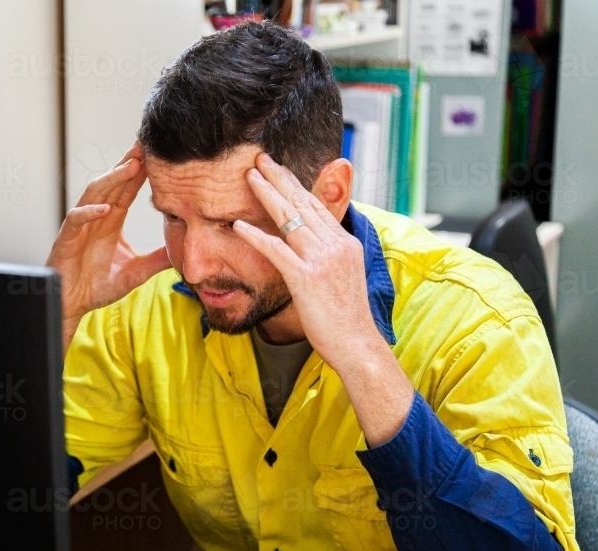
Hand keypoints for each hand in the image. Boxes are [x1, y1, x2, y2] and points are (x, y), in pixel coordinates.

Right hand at [47, 143, 170, 352]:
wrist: (73, 303)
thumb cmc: (97, 286)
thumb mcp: (136, 272)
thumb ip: (157, 260)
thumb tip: (182, 252)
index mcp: (111, 221)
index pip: (128, 190)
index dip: (141, 173)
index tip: (157, 156)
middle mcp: (96, 218)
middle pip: (112, 183)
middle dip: (128, 164)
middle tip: (146, 146)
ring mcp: (81, 226)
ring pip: (95, 193)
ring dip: (112, 179)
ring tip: (131, 166)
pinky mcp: (68, 238)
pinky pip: (77, 219)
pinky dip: (90, 212)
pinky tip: (105, 208)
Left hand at [233, 153, 376, 366]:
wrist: (357, 345)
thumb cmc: (346, 319)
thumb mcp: (343, 277)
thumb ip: (329, 256)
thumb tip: (313, 248)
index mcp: (345, 243)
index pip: (316, 206)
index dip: (295, 185)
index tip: (278, 169)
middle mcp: (336, 246)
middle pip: (303, 203)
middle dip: (279, 178)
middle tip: (260, 158)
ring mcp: (322, 261)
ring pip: (290, 219)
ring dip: (267, 195)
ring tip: (248, 177)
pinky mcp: (306, 278)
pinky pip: (277, 250)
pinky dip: (256, 236)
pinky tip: (239, 225)